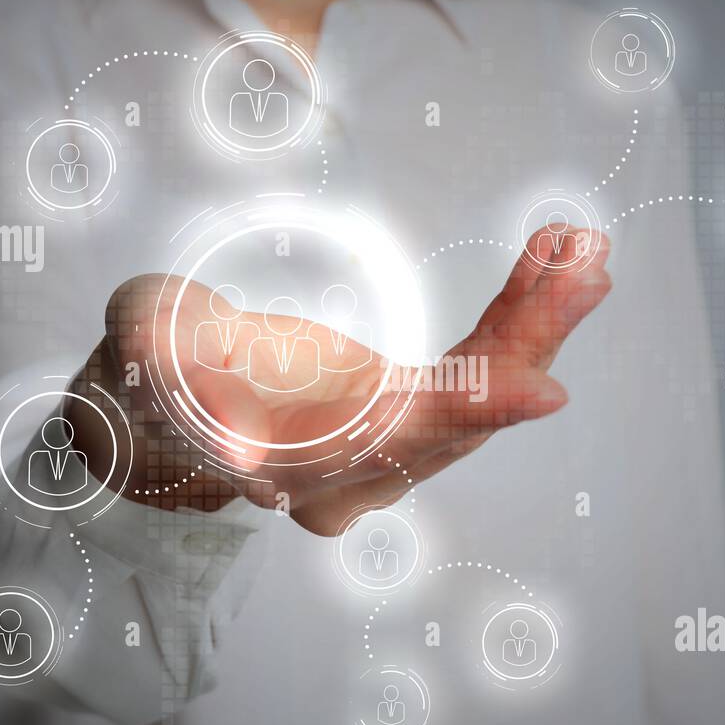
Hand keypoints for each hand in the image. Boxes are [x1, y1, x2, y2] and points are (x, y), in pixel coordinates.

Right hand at [68, 225, 610, 534]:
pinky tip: (552, 263)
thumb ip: (148, 339)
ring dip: (539, 323)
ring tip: (582, 252)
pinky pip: (480, 368)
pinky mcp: (412, 409)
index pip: (399, 443)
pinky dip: (517, 317)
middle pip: (465, 414)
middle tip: (586, 266)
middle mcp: (365, 472)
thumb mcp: (139, 339)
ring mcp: (395, 447)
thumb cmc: (157, 372)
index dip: (467, 414)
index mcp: (306, 464)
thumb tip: (181, 370)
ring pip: (483, 390)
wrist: (170, 412)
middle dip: (528, 340)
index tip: (541, 390)